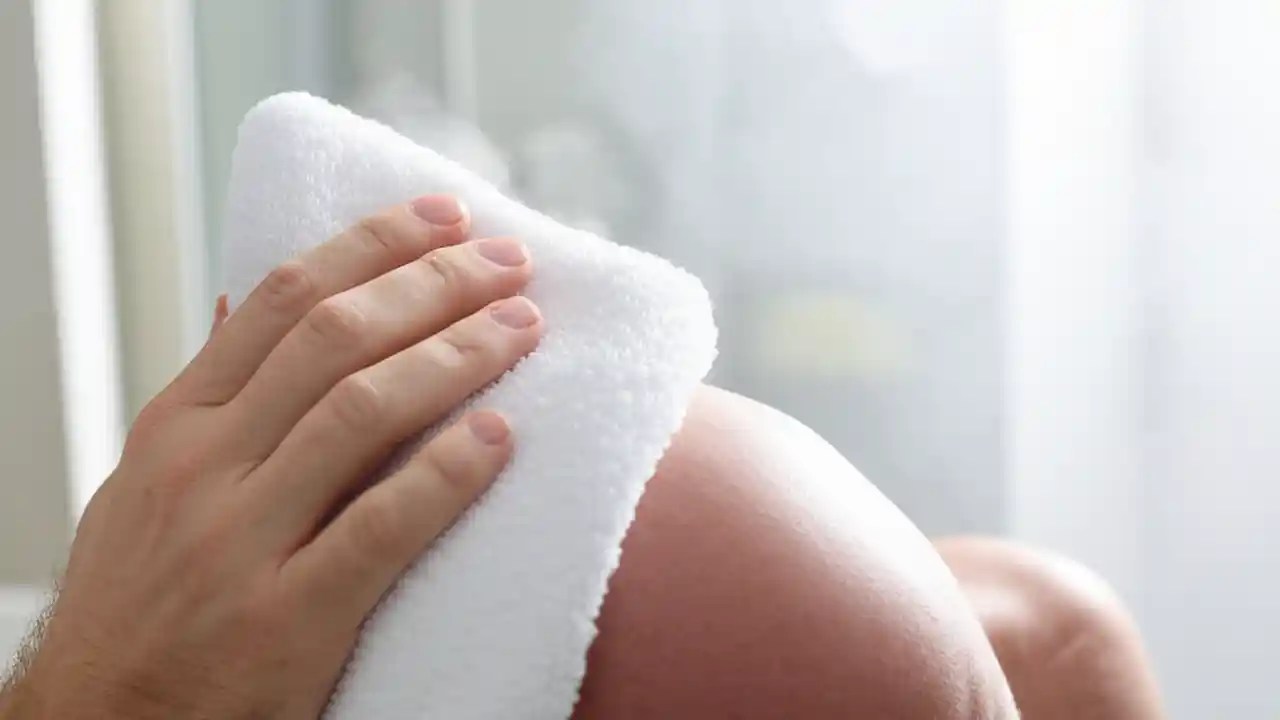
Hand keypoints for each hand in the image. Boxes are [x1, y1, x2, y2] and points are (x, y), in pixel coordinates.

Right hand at [0, 196, 541, 718]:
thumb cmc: (140, 602)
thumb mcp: (148, 484)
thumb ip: (210, 400)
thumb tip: (244, 302)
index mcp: (179, 424)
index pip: (282, 300)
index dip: (372, 246)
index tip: (445, 217)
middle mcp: (204, 466)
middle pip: (335, 339)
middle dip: (432, 286)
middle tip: (508, 261)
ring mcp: (239, 542)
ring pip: (361, 412)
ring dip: (456, 357)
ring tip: (523, 328)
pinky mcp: (285, 620)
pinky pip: (379, 527)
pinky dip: (445, 476)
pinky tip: (499, 440)